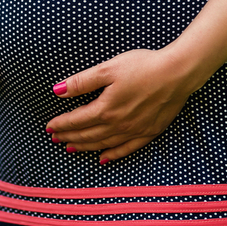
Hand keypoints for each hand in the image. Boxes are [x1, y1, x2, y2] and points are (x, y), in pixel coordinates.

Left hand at [45, 47, 201, 162]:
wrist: (177, 73)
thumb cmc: (143, 66)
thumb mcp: (108, 69)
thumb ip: (82, 82)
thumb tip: (57, 90)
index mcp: (106, 108)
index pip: (76, 120)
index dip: (61, 123)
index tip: (49, 126)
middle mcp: (118, 124)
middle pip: (87, 134)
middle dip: (69, 136)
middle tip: (55, 138)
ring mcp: (134, 131)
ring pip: (103, 143)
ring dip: (85, 146)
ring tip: (71, 148)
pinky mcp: (149, 132)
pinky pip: (126, 149)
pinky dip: (112, 155)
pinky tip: (103, 158)